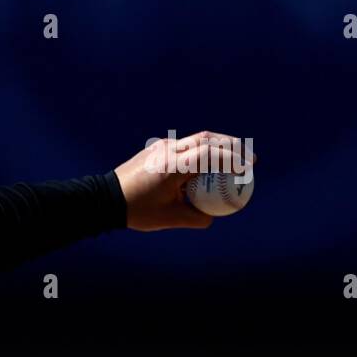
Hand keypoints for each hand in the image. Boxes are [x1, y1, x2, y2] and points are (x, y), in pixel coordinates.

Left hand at [114, 131, 255, 231]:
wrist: (105, 199)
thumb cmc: (136, 210)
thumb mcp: (169, 218)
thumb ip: (196, 218)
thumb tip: (213, 217)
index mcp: (174, 166)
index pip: (212, 155)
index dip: (234, 159)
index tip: (251, 165)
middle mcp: (169, 151)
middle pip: (208, 139)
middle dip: (233, 146)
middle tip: (249, 157)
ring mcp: (161, 147)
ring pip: (197, 138)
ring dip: (218, 144)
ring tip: (234, 154)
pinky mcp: (156, 148)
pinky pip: (185, 144)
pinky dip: (202, 148)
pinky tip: (209, 159)